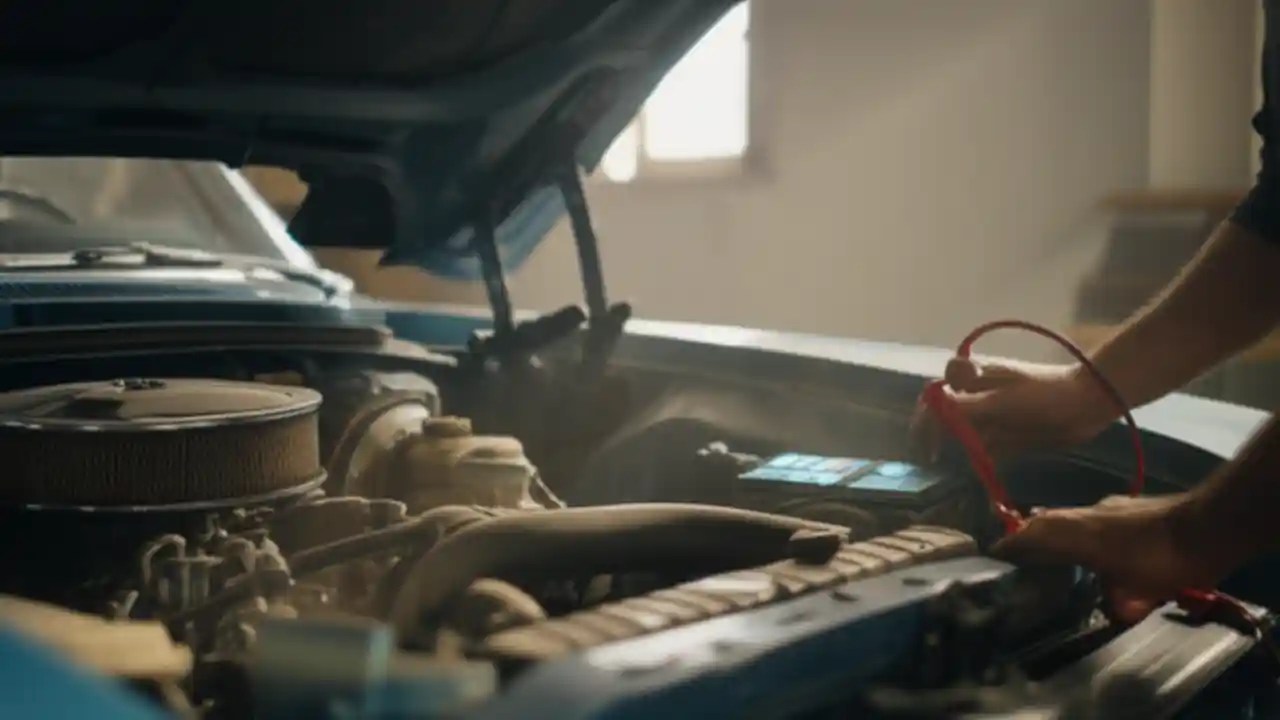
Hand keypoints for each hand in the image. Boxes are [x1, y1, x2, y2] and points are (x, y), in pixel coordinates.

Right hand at [910, 357, 1116, 461]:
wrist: (1088, 405)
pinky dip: (974, 462)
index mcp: (974, 379)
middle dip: (933, 434)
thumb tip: (933, 411)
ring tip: (943, 468)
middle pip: (944, 415)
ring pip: (960, 435)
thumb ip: (966, 407)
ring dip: (951, 450)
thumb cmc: (1045, 394)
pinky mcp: (1005, 438)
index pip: (936, 391)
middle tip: (928, 459)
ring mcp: (991, 418)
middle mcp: (977, 397)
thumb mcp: (1002, 400)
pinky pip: (981, 451)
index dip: (926, 411)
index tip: (925, 433)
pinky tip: (972, 473)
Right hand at [991, 494, 1229, 623]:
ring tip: (1047, 554)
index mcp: (1075, 534)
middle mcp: (1081, 514)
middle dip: (1024, 537)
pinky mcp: (1122, 505)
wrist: (1208, 525)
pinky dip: (1077, 529)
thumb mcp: (1138, 593)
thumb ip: (1116, 602)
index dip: (1007, 547)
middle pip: (1041, 522)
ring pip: (1064, 517)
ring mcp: (1103, 506)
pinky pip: (1087, 517)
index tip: (990, 557)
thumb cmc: (1165, 560)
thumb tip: (1112, 609)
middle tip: (1015, 557)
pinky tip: (1090, 548)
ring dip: (1051, 531)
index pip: (1027, 537)